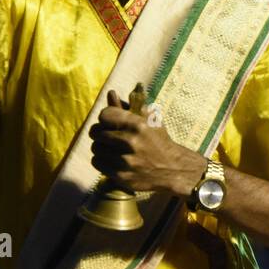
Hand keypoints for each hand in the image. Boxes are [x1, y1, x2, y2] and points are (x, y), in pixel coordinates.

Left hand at [88, 90, 206, 197]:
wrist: (172, 169)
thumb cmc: (158, 141)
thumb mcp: (149, 120)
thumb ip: (129, 106)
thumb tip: (110, 93)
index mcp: (138, 125)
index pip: (104, 115)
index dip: (106, 118)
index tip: (111, 123)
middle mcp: (131, 142)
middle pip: (96, 132)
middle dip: (101, 133)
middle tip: (110, 137)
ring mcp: (125, 161)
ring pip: (95, 148)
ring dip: (101, 148)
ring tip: (113, 149)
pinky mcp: (121, 176)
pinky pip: (96, 162)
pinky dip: (102, 161)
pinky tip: (113, 160)